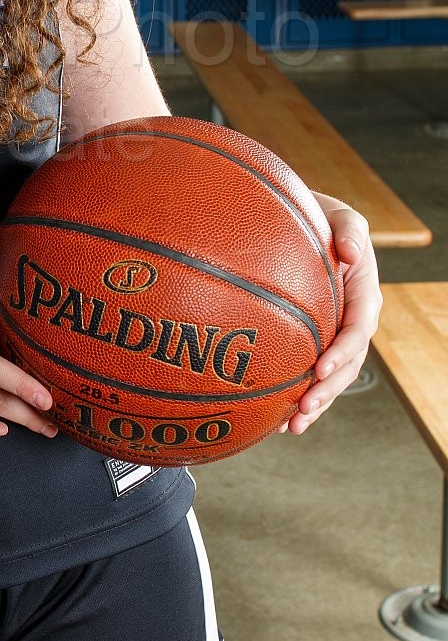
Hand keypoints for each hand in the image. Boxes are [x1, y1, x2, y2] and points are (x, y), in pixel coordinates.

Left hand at [281, 193, 382, 434]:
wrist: (297, 222)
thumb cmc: (319, 216)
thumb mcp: (338, 215)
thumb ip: (350, 229)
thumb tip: (352, 254)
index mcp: (362, 293)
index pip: (358, 329)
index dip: (343, 352)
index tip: (321, 369)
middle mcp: (352, 319)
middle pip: (347, 364)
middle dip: (327, 391)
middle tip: (303, 408)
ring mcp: (333, 334)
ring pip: (330, 378)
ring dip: (314, 403)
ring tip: (292, 426)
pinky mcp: (313, 341)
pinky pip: (309, 374)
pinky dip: (297, 398)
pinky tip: (279, 421)